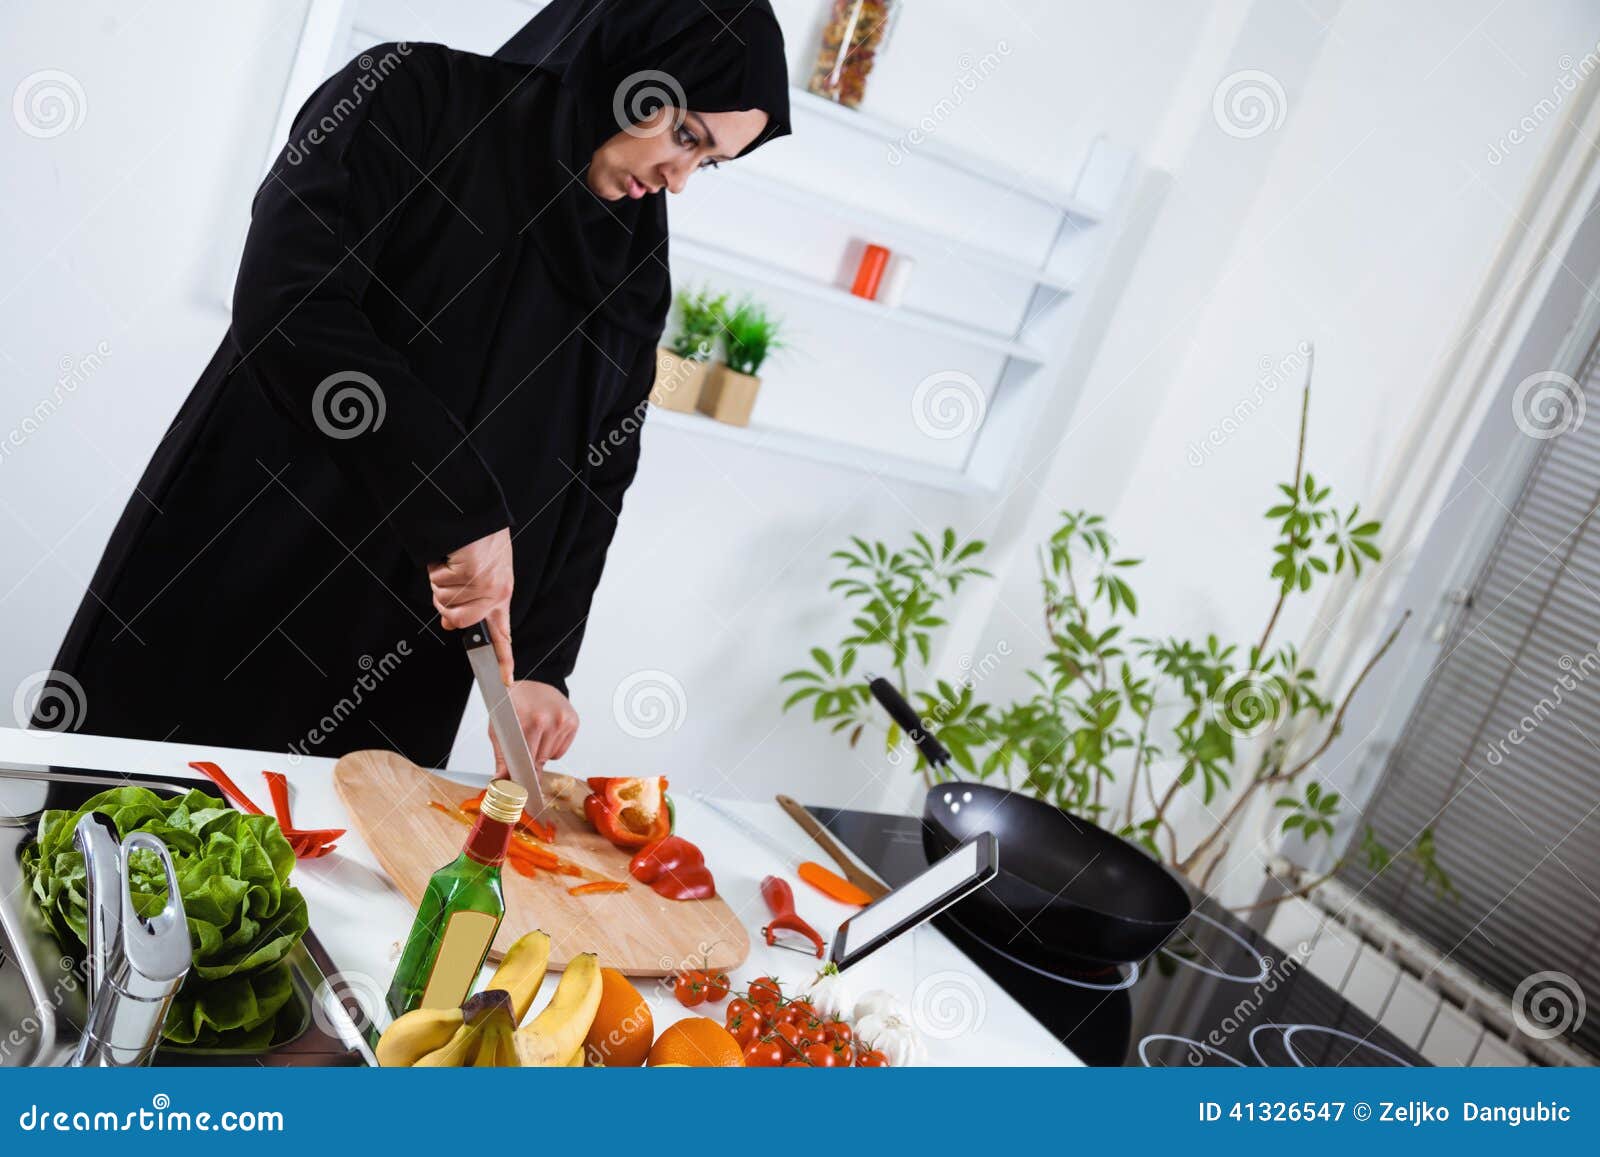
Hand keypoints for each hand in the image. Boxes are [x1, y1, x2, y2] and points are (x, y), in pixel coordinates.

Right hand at [429, 526, 514, 683]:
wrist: (477, 513)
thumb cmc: (479, 542)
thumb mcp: (482, 574)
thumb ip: (470, 603)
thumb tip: (451, 625)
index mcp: (501, 595)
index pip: (503, 634)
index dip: (504, 659)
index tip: (507, 681)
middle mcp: (496, 593)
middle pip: (458, 620)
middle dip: (445, 604)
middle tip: (452, 578)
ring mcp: (483, 584)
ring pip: (445, 602)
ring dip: (440, 583)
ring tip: (453, 563)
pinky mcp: (471, 573)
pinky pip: (439, 583)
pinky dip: (437, 569)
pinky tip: (451, 556)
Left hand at [489, 681, 578, 784]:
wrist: (531, 685)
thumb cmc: (512, 705)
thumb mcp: (499, 728)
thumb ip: (502, 757)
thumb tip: (500, 781)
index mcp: (525, 719)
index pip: (526, 759)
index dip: (522, 773)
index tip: (521, 783)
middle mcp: (547, 718)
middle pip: (539, 760)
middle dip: (530, 762)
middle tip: (522, 751)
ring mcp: (562, 719)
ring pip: (551, 756)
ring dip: (542, 753)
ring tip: (535, 736)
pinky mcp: (573, 721)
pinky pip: (561, 751)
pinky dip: (553, 748)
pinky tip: (546, 733)